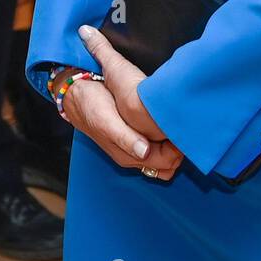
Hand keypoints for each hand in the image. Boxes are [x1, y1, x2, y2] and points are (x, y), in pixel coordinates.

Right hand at [59, 75, 183, 180]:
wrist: (77, 96)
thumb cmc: (91, 106)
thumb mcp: (106, 119)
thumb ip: (124, 137)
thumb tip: (144, 152)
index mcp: (129, 155)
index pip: (166, 163)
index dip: (178, 149)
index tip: (182, 130)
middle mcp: (134, 155)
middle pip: (169, 162)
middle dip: (179, 147)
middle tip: (183, 125)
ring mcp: (135, 147)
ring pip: (166, 155)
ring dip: (174, 143)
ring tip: (176, 123)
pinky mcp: (135, 136)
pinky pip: (158, 145)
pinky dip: (166, 138)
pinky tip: (166, 122)